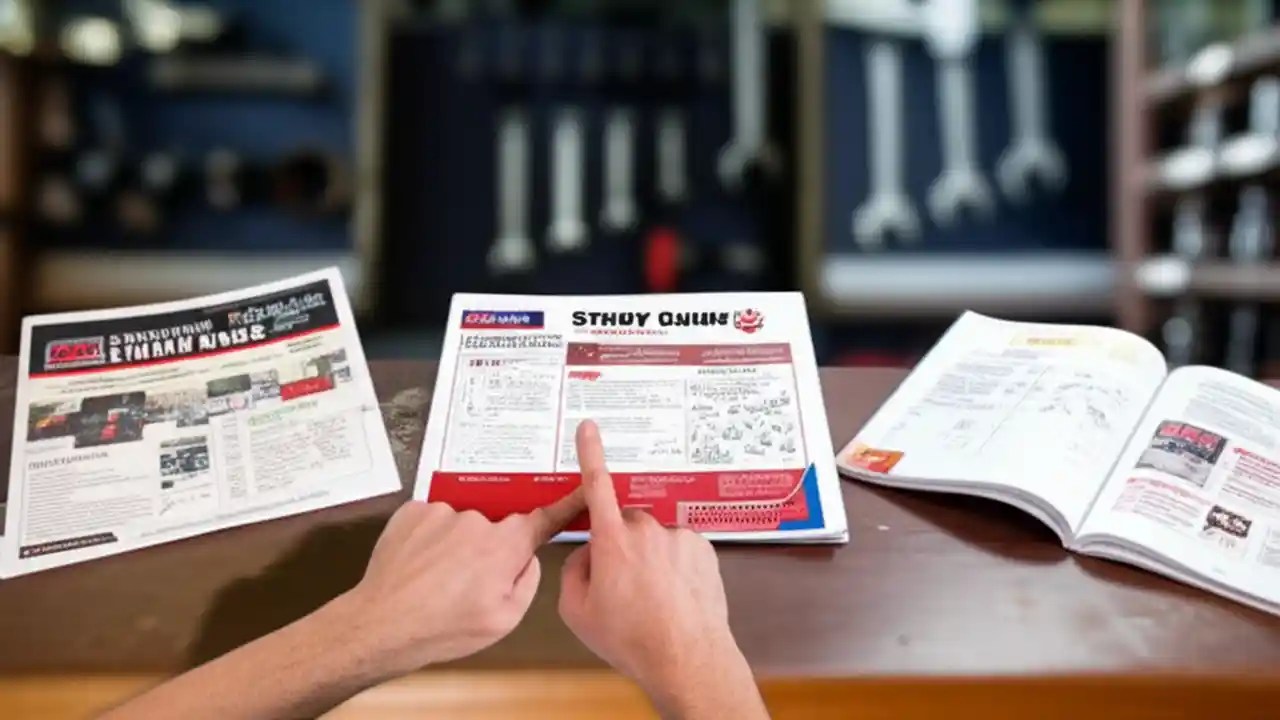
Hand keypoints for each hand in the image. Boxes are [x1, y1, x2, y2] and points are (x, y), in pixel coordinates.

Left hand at [337, 492, 584, 678]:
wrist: (382, 625)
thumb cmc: (443, 628)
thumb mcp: (504, 620)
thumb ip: (526, 582)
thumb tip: (527, 559)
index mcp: (505, 545)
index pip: (545, 519)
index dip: (567, 505)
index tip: (585, 489)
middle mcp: (477, 520)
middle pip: (494, 529)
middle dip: (485, 552)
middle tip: (464, 586)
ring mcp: (442, 512)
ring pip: (460, 526)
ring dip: (453, 547)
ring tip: (433, 581)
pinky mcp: (413, 511)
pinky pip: (432, 521)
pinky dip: (428, 540)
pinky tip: (418, 568)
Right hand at [558, 421, 767, 718]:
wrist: (686, 658)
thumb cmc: (632, 639)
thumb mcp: (578, 611)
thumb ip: (574, 571)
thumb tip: (588, 553)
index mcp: (612, 540)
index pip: (596, 485)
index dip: (590, 453)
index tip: (590, 427)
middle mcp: (646, 530)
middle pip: (625, 524)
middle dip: (621, 545)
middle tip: (622, 585)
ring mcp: (678, 536)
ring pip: (654, 538)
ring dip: (651, 558)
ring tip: (653, 599)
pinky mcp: (703, 547)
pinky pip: (679, 548)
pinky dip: (675, 566)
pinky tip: (673, 594)